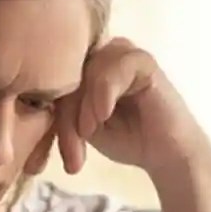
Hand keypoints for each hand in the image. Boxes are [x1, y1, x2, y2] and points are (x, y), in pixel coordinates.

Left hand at [55, 37, 210, 178]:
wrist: (166, 154)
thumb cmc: (128, 139)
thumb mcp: (86, 127)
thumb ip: (67, 109)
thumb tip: (44, 100)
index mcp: (86, 68)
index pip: (57, 83)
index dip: (56, 118)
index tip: (66, 157)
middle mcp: (103, 55)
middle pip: (69, 76)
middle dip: (68, 117)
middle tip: (74, 153)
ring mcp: (123, 54)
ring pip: (87, 71)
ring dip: (84, 105)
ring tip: (90, 131)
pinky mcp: (143, 60)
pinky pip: (114, 67)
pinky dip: (104, 92)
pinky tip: (104, 115)